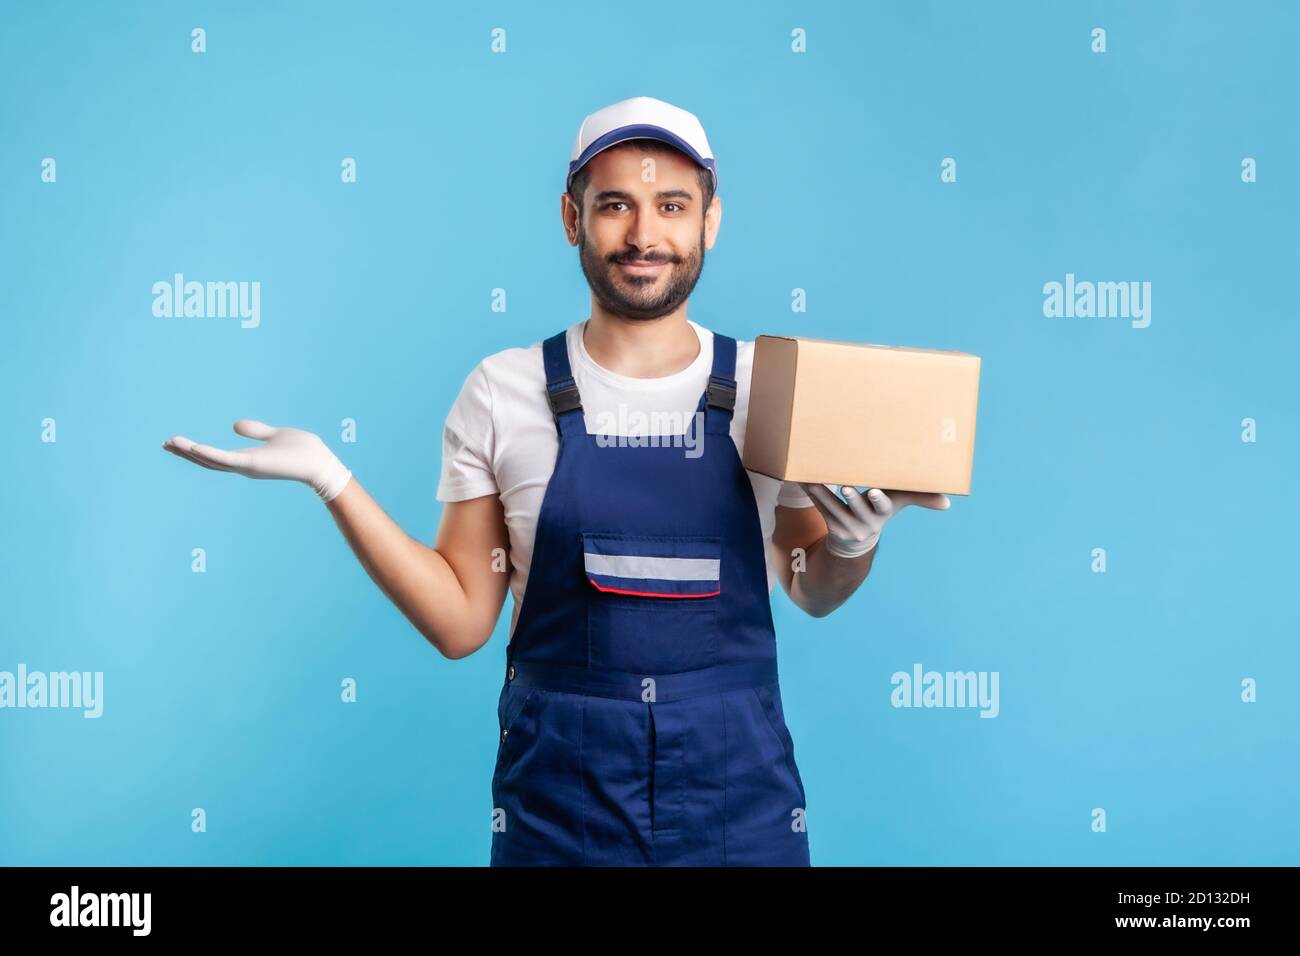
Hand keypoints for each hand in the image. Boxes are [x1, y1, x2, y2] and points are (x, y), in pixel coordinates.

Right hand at [162, 420, 352, 501]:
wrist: (320, 463)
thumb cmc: (302, 451)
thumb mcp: (274, 435)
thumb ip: (255, 431)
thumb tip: (235, 425)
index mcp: (246, 459)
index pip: (215, 456)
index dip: (195, 450)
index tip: (176, 441)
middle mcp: (242, 466)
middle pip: (207, 460)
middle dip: (185, 452)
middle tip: (164, 443)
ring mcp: (246, 467)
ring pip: (211, 460)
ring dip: (190, 452)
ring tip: (169, 442)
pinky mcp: (251, 465)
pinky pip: (224, 459)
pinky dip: (206, 453)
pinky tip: (191, 445)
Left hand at [798, 483, 950, 557]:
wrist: (855, 543)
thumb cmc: (879, 511)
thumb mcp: (899, 504)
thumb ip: (920, 498)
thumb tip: (948, 503)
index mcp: (883, 514)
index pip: (883, 507)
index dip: (879, 500)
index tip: (874, 492)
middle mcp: (866, 523)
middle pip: (857, 508)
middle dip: (851, 498)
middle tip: (844, 485)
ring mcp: (847, 525)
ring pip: (833, 507)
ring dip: (823, 493)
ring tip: (814, 479)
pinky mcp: (830, 524)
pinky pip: (820, 508)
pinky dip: (812, 494)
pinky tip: (803, 480)